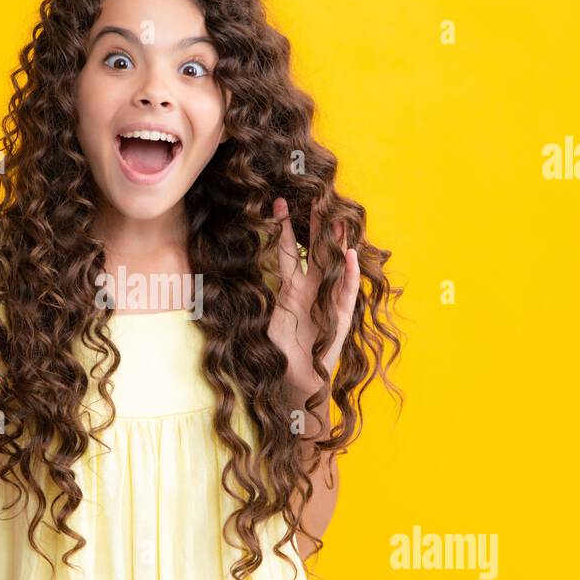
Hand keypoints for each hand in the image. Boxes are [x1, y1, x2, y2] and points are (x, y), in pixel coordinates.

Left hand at [267, 197, 358, 404]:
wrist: (295, 381)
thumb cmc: (277, 354)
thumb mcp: (261, 322)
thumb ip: (254, 300)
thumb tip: (229, 280)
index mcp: (290, 288)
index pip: (288, 251)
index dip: (283, 229)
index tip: (278, 203)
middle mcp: (311, 290)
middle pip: (315, 251)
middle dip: (316, 226)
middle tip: (317, 198)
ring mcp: (327, 301)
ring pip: (335, 267)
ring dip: (337, 245)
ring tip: (339, 221)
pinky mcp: (340, 318)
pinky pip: (346, 293)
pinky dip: (349, 275)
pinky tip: (350, 257)